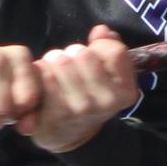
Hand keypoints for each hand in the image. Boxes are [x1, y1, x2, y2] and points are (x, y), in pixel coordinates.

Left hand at [23, 24, 138, 152]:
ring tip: (54, 72)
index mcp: (126, 91)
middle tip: (67, 65)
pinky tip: (41, 82)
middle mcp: (108, 101)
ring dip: (53, 62)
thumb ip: (110, 48)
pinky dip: (40, 73)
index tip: (93, 57)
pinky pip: (45, 76)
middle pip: (83, 54)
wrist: (69, 135)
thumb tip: (101, 30)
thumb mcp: (108, 75)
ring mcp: (83, 107)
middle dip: (71, 54)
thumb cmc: (88, 96)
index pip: (114, 51)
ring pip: (62, 62)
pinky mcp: (58, 111)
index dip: (99, 47)